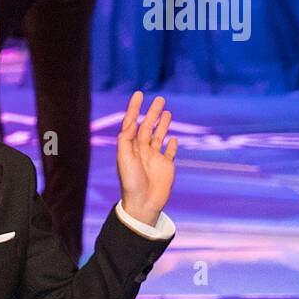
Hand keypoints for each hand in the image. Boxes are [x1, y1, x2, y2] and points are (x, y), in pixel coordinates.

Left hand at [117, 91, 176, 226]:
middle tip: (160, 99)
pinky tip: (173, 139)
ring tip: (167, 112)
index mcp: (130, 148)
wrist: (143, 204)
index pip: (132, 123)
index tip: (139, 94)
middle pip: (147, 127)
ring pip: (158, 137)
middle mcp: (142, 151)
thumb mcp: (125, 158)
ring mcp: (154, 159)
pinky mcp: (166, 167)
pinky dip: (172, 145)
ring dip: (162, 125)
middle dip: (152, 113)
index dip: (134, 108)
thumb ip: (126, 139)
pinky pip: (169, 153)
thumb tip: (131, 121)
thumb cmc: (131, 182)